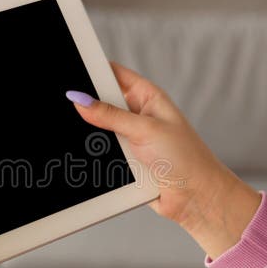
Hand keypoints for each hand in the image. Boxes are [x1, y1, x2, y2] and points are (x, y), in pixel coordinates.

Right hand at [67, 63, 260, 259]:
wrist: (194, 196)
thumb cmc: (185, 158)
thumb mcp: (145, 129)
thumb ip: (111, 115)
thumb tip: (81, 100)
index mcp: (147, 97)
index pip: (114, 74)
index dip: (94, 71)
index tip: (72, 72)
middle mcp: (137, 115)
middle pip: (101, 103)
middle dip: (88, 107)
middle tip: (72, 110)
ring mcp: (129, 138)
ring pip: (99, 131)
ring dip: (93, 136)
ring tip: (92, 140)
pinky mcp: (124, 160)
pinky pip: (101, 153)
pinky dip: (97, 155)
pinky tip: (94, 158)